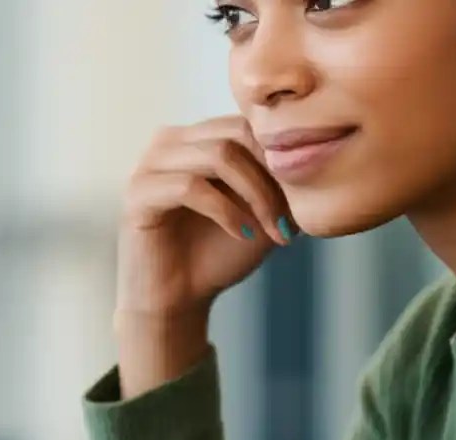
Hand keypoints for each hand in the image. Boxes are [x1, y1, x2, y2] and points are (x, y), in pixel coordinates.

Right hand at [118, 114, 291, 317]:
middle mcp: (171, 141)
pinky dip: (225, 211)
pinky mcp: (139, 193)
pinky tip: (242, 233)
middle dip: (271, 178)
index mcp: (198, 138)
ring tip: (271, 230)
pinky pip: (190, 187)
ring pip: (217, 156)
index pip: (248, 124)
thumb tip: (317, 156)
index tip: (304, 201)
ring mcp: (150, 164)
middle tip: (288, 220)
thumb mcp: (262, 212)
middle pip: (236, 135)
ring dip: (255, 196)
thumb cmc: (218, 254)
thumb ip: (281, 182)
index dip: (282, 159)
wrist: (179, 300)